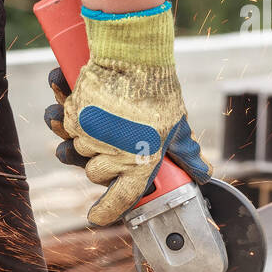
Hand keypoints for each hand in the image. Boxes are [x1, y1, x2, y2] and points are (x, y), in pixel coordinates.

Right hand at [44, 3, 210, 225]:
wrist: (133, 54)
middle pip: (94, 173)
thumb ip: (186, 152)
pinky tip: (88, 102)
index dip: (107, 211)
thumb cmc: (158, 89)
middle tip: (114, 142)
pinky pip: (67, 125)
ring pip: (78, 148)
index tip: (96, 217)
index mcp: (140, 159)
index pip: (120, 198)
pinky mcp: (73, 114)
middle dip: (101, 162)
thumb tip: (204, 174)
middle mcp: (112, 152)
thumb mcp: (177, 124)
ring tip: (104, 117)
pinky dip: (73, 115)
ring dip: (87, 137)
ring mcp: (89, 134)